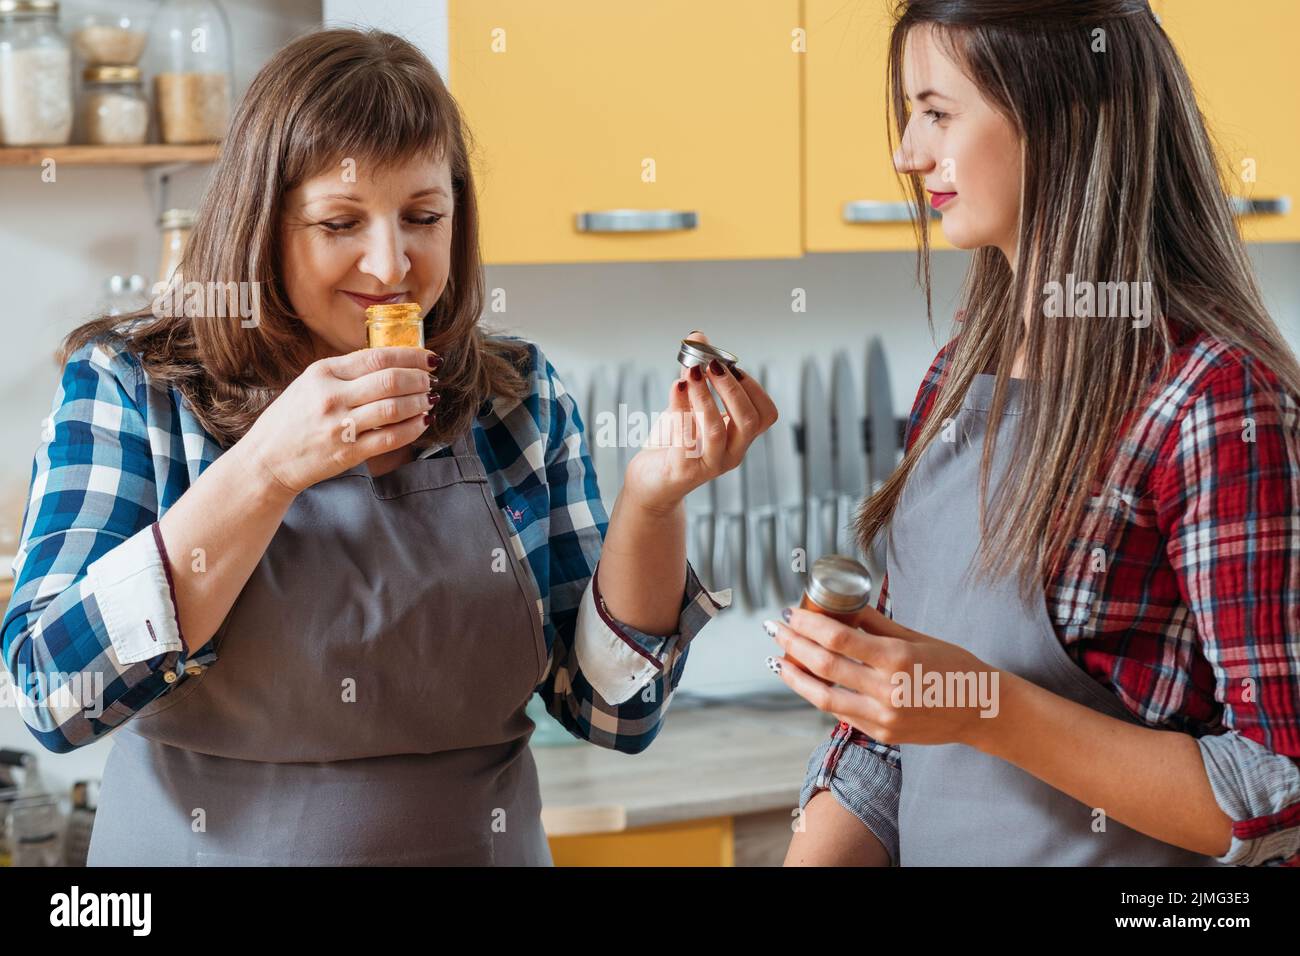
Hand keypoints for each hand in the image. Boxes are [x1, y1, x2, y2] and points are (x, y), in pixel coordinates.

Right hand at [234, 346, 439, 496]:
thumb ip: (347, 372)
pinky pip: (390, 438)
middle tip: (431, 380)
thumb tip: (393, 361)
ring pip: (394, 408)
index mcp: (323, 372)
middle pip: (391, 380)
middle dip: (420, 379)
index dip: (412, 356)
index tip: (430, 358)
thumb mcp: (311, 383)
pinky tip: (422, 422)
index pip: (378, 356)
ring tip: (429, 399)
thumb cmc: (292, 419)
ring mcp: (340, 426)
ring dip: (420, 402)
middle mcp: (331, 396)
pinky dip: (413, 429)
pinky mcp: (347, 453)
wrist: (266, 459)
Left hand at [621, 332, 777, 513]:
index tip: (732, 365)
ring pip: (716, 430)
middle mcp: (732, 453)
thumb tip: (698, 337)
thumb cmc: (674, 442)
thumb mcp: (688, 404)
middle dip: (731, 388)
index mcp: (740, 437)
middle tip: (711, 364)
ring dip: (704, 396)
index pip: (765, 414)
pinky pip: (684, 437)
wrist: (650, 480)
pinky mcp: (683, 471)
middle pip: (748, 420)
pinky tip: (675, 388)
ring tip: (690, 373)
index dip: (753, 388)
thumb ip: (695, 373)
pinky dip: (680, 408)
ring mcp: (709, 465)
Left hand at [766, 604, 1002, 747]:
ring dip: (796, 677)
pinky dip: (820, 695)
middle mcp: (887, 690)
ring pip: (824, 697)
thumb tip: (843, 605)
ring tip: (779, 660)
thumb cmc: (954, 668)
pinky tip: (808, 681)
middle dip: (793, 645)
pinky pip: (841, 713)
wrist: (983, 711)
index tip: (790, 612)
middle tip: (775, 629)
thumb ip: (877, 624)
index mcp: (897, 659)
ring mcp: (883, 717)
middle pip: (824, 665)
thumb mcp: (918, 637)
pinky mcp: (882, 734)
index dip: (808, 624)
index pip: (838, 638)